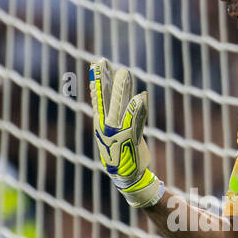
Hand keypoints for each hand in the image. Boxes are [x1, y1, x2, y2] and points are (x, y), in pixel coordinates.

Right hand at [89, 59, 164, 207]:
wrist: (126, 176)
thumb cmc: (123, 153)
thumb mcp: (120, 133)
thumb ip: (123, 113)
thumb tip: (129, 97)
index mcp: (103, 122)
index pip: (100, 97)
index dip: (98, 80)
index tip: (97, 64)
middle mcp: (107, 125)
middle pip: (106, 98)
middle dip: (104, 80)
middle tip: (102, 61)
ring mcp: (118, 132)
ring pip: (119, 106)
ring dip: (121, 89)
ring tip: (124, 71)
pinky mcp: (130, 139)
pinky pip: (135, 121)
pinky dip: (138, 109)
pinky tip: (141, 97)